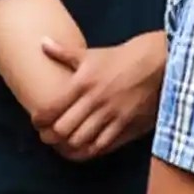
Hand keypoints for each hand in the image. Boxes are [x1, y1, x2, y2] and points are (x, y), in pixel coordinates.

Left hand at [33, 32, 165, 160]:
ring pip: (81, 141)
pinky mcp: (127, 125)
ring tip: (63, 145)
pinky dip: (89, 150)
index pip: (51, 109)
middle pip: (63, 129)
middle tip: (47, 136)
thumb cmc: (118, 58)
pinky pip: (103, 145)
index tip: (37, 123)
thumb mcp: (89, 54)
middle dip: (51, 136)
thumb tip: (41, 42)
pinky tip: (83, 149)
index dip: (39, 120)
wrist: (156, 62)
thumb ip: (63, 53)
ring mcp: (111, 115)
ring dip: (68, 146)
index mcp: (82, 83)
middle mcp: (95, 101)